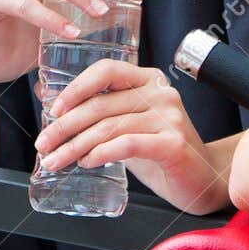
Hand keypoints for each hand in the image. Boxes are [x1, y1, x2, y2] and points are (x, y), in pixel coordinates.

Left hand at [32, 59, 224, 214]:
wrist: (204, 179)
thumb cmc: (162, 152)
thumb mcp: (127, 126)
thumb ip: (99, 112)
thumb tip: (47, 95)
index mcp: (149, 81)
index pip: (107, 70)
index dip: (76, 87)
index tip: (53, 109)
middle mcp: (161, 93)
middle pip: (101, 104)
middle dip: (64, 126)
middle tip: (44, 144)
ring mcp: (170, 117)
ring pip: (109, 126)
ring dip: (76, 146)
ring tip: (57, 160)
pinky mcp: (174, 143)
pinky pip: (128, 144)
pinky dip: (102, 153)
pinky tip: (87, 162)